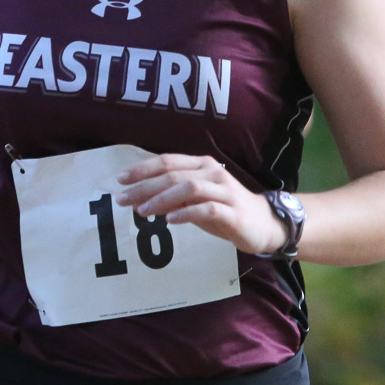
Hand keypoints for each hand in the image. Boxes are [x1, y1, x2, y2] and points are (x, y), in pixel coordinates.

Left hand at [115, 154, 284, 255]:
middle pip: (174, 175)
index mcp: (202, 165)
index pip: (168, 161)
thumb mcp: (196, 198)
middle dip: (145, 187)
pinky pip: (207, 209)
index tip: (120, 180)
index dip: (142, 169)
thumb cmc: (225, 209)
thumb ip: (173, 194)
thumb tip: (139, 196)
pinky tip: (170, 221)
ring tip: (142, 212)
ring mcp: (224, 192)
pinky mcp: (232, 212)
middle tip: (123, 200)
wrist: (264, 223)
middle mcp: (213, 173)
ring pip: (189, 188)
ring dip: (162, 199)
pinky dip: (186, 213)